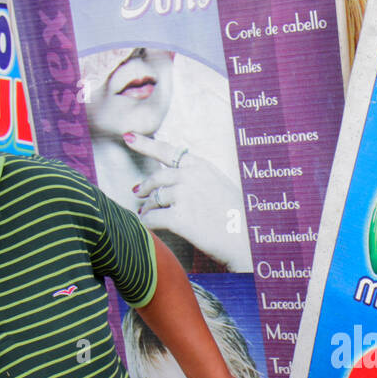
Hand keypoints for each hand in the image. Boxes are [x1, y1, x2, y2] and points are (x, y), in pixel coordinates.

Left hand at [125, 133, 250, 270]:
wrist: (247, 240)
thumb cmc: (239, 217)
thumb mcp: (222, 187)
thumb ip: (199, 179)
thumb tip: (175, 182)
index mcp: (202, 167)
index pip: (168, 151)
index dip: (146, 144)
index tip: (129, 137)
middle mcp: (190, 177)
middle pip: (157, 178)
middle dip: (144, 185)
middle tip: (137, 192)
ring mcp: (183, 196)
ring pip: (153, 199)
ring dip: (147, 207)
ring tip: (146, 213)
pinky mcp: (178, 218)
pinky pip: (152, 218)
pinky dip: (147, 223)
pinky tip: (148, 227)